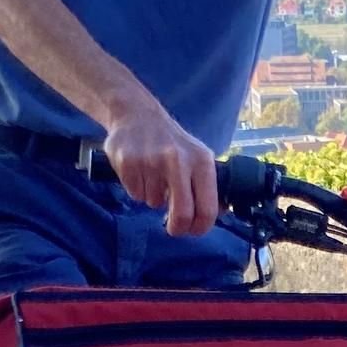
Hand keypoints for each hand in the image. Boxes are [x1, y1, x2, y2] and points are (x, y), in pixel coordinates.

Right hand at [100, 98, 217, 233]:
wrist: (138, 114)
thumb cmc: (172, 142)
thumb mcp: (197, 156)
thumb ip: (206, 184)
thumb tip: (219, 213)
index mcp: (201, 161)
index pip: (207, 207)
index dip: (200, 227)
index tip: (194, 231)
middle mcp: (178, 161)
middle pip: (182, 213)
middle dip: (178, 228)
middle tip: (174, 228)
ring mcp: (151, 161)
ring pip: (153, 203)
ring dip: (153, 197)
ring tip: (153, 176)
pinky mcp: (128, 163)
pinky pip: (135, 194)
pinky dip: (137, 189)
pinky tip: (140, 170)